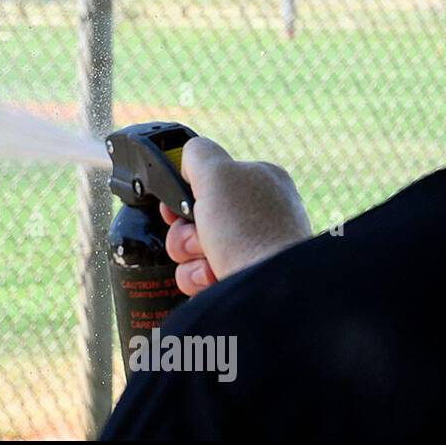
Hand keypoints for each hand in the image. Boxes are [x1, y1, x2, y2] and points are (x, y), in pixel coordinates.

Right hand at [160, 136, 311, 295]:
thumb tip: (188, 157)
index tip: (176, 206)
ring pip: (193, 247)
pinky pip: (201, 273)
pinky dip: (198, 277)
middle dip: (184, 231)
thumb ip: (199, 154)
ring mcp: (252, 246)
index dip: (183, 193)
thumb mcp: (218, 174)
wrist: (270, 290)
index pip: (207, 178)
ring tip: (209, 261)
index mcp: (260, 180)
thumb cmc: (249, 231)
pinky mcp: (242, 275)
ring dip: (189, 256)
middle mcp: (258, 213)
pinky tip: (213, 278)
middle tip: (198, 236)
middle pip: (195, 215)